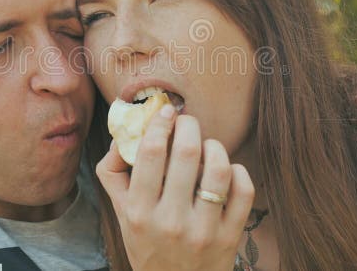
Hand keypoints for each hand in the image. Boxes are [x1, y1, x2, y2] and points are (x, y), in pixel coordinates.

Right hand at [96, 104, 254, 270]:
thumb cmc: (148, 245)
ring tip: (207, 146)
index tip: (165, 111)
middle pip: (186, 153)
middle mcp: (170, 221)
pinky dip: (238, 171)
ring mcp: (203, 231)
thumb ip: (113, 173)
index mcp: (140, 212)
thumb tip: (122, 135)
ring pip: (218, 169)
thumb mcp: (122, 214)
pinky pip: (243, 191)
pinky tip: (227, 170)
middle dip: (188, 126)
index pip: (150, 153)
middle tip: (187, 122)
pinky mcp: (231, 237)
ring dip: (214, 147)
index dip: (160, 123)